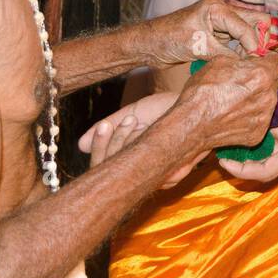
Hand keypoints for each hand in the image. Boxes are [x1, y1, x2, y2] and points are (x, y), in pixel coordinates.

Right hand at [79, 92, 207, 187]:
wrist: (198, 101)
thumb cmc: (167, 108)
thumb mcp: (134, 115)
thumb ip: (108, 129)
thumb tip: (80, 146)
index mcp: (130, 159)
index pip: (106, 168)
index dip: (102, 150)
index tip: (104, 126)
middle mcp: (144, 172)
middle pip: (117, 176)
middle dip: (114, 147)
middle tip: (120, 121)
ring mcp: (161, 173)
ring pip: (134, 173)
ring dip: (129, 144)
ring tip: (132, 120)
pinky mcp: (179, 170)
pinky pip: (159, 171)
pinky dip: (150, 150)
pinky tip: (148, 130)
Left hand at [142, 0, 272, 67]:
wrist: (150, 44)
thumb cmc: (168, 39)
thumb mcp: (199, 47)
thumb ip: (226, 54)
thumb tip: (247, 64)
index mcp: (217, 8)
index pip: (246, 25)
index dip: (253, 45)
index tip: (256, 63)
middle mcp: (221, 11)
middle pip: (255, 20)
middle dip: (259, 40)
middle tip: (256, 60)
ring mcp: (220, 22)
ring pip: (248, 30)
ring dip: (250, 46)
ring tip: (246, 64)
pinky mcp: (217, 34)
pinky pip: (238, 40)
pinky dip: (241, 50)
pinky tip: (237, 63)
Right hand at [168, 52, 277, 154]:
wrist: (191, 123)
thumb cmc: (202, 91)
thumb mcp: (220, 62)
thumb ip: (243, 60)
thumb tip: (251, 61)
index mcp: (262, 75)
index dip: (268, 60)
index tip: (261, 63)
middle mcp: (268, 97)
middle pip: (272, 83)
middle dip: (260, 81)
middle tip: (242, 83)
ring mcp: (265, 117)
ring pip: (267, 102)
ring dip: (256, 99)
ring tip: (235, 101)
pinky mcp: (258, 133)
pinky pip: (259, 119)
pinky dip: (250, 117)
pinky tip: (234, 115)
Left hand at [218, 41, 277, 182]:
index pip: (265, 171)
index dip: (241, 169)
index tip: (223, 160)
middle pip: (266, 164)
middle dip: (245, 155)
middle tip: (224, 140)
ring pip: (277, 152)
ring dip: (261, 141)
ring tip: (242, 123)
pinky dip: (275, 134)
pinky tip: (268, 114)